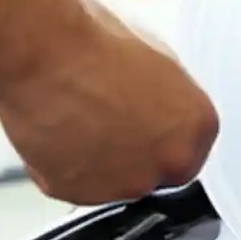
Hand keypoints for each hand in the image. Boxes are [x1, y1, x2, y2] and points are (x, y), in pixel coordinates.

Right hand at [0, 4, 217, 204]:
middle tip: (104, 118)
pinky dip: (63, 165)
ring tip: (75, 117)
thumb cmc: (92, 45)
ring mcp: (126, 184)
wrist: (43, 55)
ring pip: (114, 181)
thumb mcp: (155, 60)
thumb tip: (158, 105)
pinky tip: (56, 130)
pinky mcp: (79, 194)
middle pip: (154, 169)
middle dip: (132, 150)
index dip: (160, 134)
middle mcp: (169, 162)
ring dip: (98, 160)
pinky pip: (74, 184)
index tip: (142, 123)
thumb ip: (168, 98)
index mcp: (197, 126)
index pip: (189, 147)